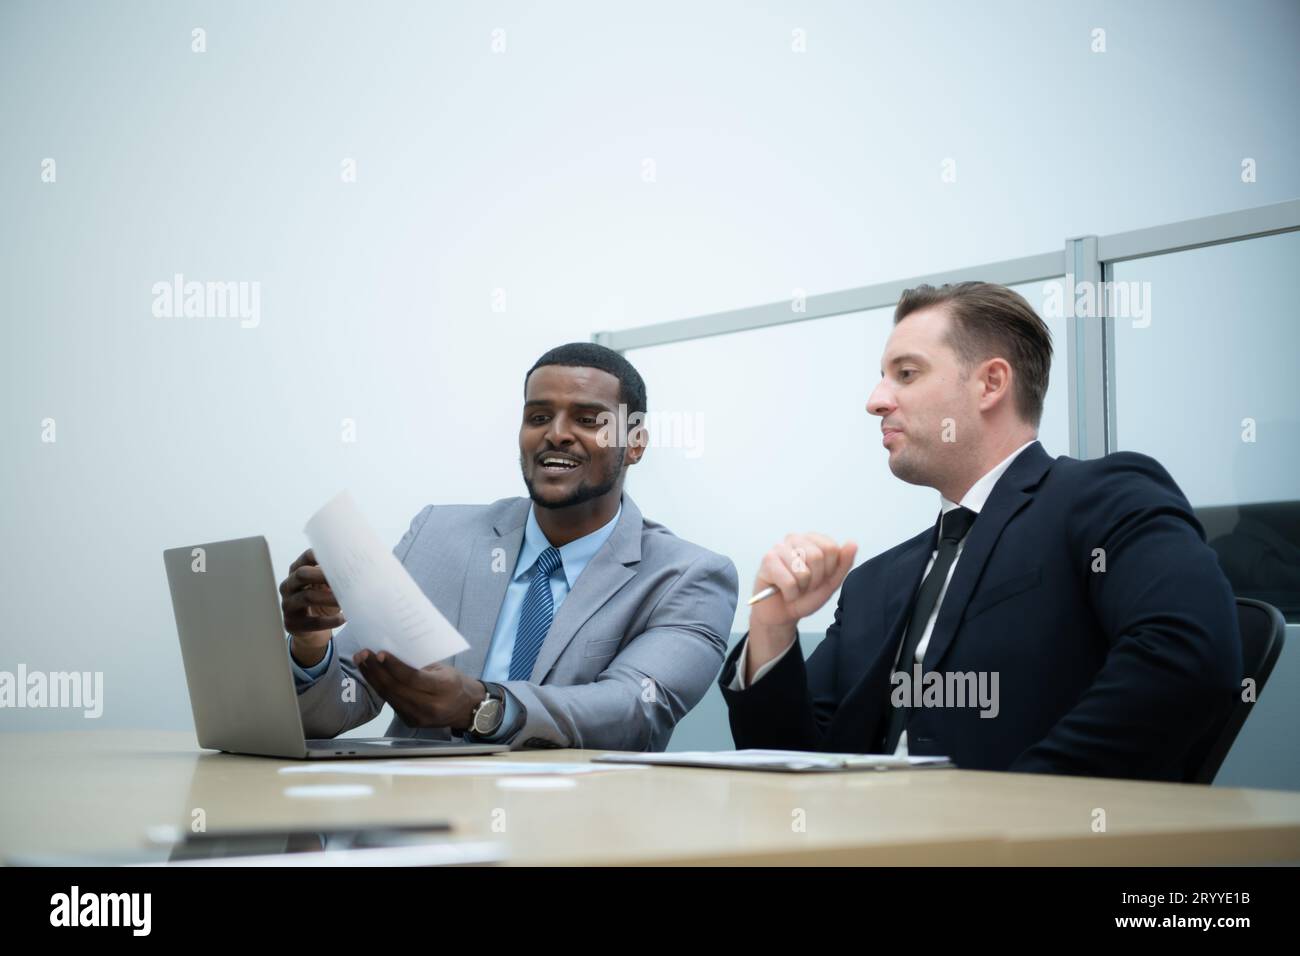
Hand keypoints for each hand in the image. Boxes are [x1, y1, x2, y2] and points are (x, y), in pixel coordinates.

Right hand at [280, 549, 344, 665]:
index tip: (339, 556)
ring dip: (328, 598)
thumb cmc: (321, 601)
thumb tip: (357, 570)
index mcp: (297, 571)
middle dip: (322, 575)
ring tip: (345, 600)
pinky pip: (311, 622)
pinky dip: (329, 621)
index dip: (320, 555)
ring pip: (307, 597)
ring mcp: (288, 604)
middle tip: (343, 578)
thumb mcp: (326, 586)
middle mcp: (288, 585)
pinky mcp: (292, 623)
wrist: (311, 630)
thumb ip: (335, 577)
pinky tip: (342, 618)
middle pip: (302, 574)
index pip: (306, 557)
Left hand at [354, 650, 486, 732]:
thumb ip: (420, 665)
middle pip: (396, 688)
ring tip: (361, 662)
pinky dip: (380, 687)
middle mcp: (430, 706)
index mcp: (443, 689)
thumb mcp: (443, 669)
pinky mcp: (409, 721)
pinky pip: (391, 702)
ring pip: (389, 696)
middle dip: (376, 670)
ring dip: (372, 678)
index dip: (394, 666)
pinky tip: (371, 675)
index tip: (379, 653)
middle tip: (363, 654)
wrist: (466, 709)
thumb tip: (395, 651)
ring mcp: (418, 717)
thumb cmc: (456, 683)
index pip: (413, 678)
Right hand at [746, 533, 856, 679]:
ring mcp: (779, 548)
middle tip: (805, 585)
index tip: (819, 578)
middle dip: (815, 580)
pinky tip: (784, 592)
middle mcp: (794, 539)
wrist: (782, 614)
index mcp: (812, 540)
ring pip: (802, 570)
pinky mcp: (767, 561)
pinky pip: (788, 581)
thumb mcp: (830, 582)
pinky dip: (790, 594)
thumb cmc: (805, 596)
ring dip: (801, 588)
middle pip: (817, 557)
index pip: (831, 548)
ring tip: (795, 588)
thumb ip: (843, 564)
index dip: (829, 570)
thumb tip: (852, 543)